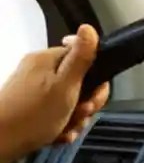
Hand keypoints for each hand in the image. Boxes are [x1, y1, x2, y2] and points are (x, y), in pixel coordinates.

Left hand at [0, 25, 110, 162]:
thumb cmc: (33, 115)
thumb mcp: (65, 86)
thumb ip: (80, 58)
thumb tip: (89, 27)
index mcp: (47, 60)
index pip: (84, 59)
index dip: (96, 79)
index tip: (93, 98)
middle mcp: (40, 70)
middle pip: (79, 81)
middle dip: (86, 103)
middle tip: (81, 115)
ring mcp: (33, 89)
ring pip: (70, 100)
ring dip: (75, 117)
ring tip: (68, 130)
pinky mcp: (29, 107)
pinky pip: (56, 112)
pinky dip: (62, 124)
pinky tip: (60, 135)